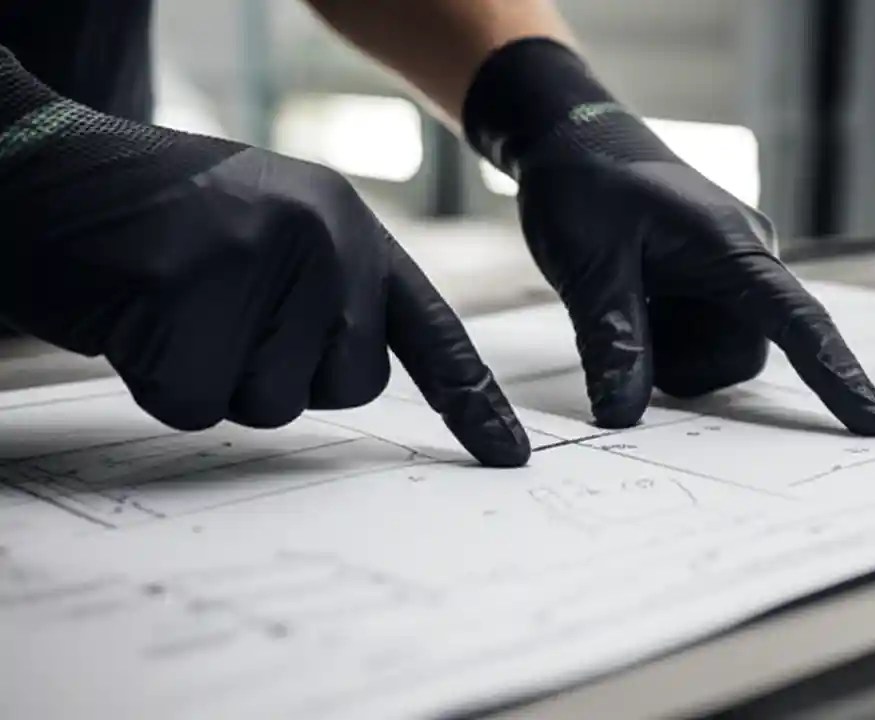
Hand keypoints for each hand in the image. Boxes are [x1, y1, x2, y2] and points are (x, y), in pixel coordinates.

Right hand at [0, 74, 529, 465]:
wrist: (47, 166)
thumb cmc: (160, 217)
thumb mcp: (270, 230)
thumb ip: (327, 293)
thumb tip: (354, 378)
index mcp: (349, 224)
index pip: (428, 330)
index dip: (470, 399)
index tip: (509, 456)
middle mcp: (323, 238)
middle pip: (345, 388)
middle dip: (280, 376)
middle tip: (219, 313)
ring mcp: (259, 260)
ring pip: (270, 404)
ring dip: (215, 375)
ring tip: (173, 302)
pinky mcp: (188, 291)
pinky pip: (194, 401)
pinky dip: (157, 377)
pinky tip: (137, 313)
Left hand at [464, 39, 874, 434]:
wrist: (569, 133)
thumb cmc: (585, 184)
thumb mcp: (590, 266)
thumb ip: (613, 341)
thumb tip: (622, 416)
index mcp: (733, 248)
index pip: (799, 322)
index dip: (837, 377)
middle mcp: (745, 262)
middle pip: (738, 354)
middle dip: (679, 358)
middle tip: (616, 315)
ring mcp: (728, 272)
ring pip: (715, 353)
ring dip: (666, 349)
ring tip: (622, 295)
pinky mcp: (706, 281)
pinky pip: (696, 337)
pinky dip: (661, 337)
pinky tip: (631, 294)